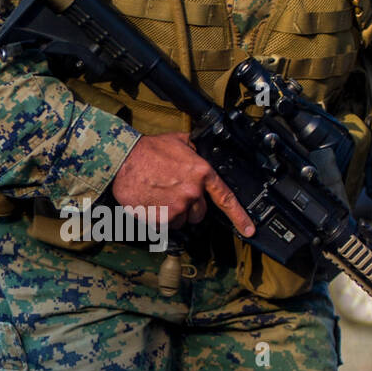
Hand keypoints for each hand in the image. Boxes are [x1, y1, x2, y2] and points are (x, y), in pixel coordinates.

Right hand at [111, 131, 254, 236]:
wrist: (123, 160)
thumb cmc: (148, 150)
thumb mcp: (180, 141)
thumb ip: (197, 152)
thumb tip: (204, 154)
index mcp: (201, 173)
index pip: (226, 198)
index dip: (239, 216)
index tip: (248, 229)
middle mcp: (192, 192)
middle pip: (199, 213)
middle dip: (189, 207)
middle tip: (173, 194)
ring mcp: (177, 207)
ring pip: (181, 220)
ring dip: (173, 213)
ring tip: (159, 196)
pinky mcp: (161, 218)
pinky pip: (165, 225)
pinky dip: (158, 218)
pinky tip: (151, 202)